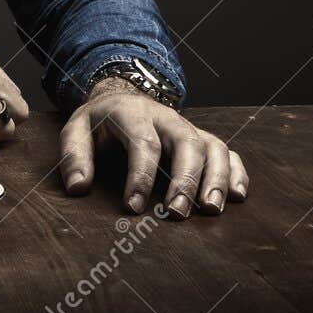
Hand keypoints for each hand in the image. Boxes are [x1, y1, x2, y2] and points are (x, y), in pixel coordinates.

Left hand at [58, 76, 249, 217]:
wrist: (120, 98)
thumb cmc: (98, 123)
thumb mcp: (76, 131)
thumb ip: (75, 157)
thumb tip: (78, 188)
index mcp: (132, 113)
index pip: (142, 142)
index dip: (140, 176)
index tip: (133, 208)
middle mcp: (166, 118)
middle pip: (186, 142)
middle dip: (185, 179)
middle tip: (177, 214)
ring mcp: (188, 127)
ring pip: (212, 146)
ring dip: (216, 178)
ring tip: (210, 209)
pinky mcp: (202, 139)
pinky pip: (228, 152)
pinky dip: (236, 172)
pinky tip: (237, 197)